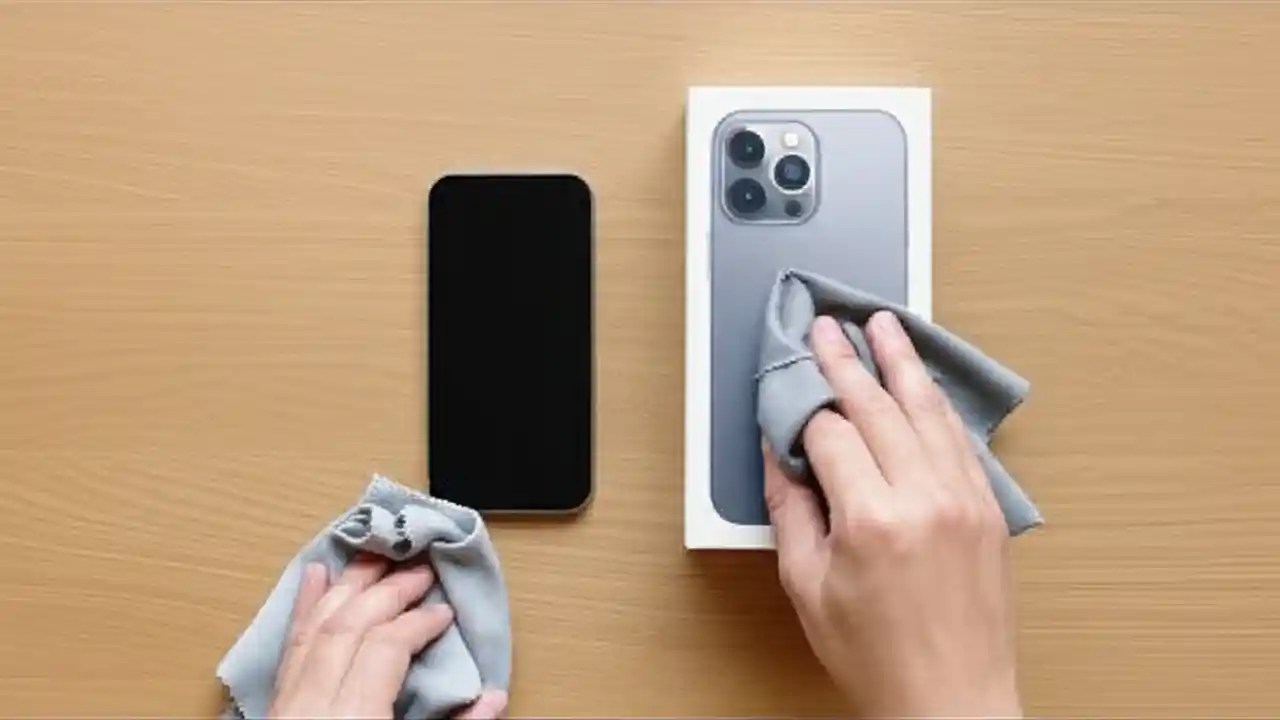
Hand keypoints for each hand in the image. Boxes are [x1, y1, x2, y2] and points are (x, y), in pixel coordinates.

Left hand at [268, 555, 507, 718]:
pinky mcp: (272, 714)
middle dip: (387, 592)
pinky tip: (314, 578)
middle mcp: (312, 710)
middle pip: (348, 628)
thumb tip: (491, 697)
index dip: (417, 622)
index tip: (444, 612)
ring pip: (314, 631)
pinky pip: (287, 651)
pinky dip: (303, 611)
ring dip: (347, 587)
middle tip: (420, 570)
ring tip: (374, 557)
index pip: (384, 648)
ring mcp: (285, 710)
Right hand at [764, 312, 1020, 717]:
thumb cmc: (878, 658)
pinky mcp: (988, 512)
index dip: (804, 408)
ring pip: (928, 412)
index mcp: (872, 520)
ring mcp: (964, 501)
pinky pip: (960, 441)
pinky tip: (923, 384)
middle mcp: (925, 499)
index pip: (831, 433)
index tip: (789, 390)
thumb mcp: (808, 587)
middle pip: (879, 408)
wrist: (951, 702)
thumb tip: (782, 457)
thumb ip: (791, 511)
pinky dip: (938, 405)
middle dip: (847, 362)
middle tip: (828, 326)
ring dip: (903, 363)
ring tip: (885, 327)